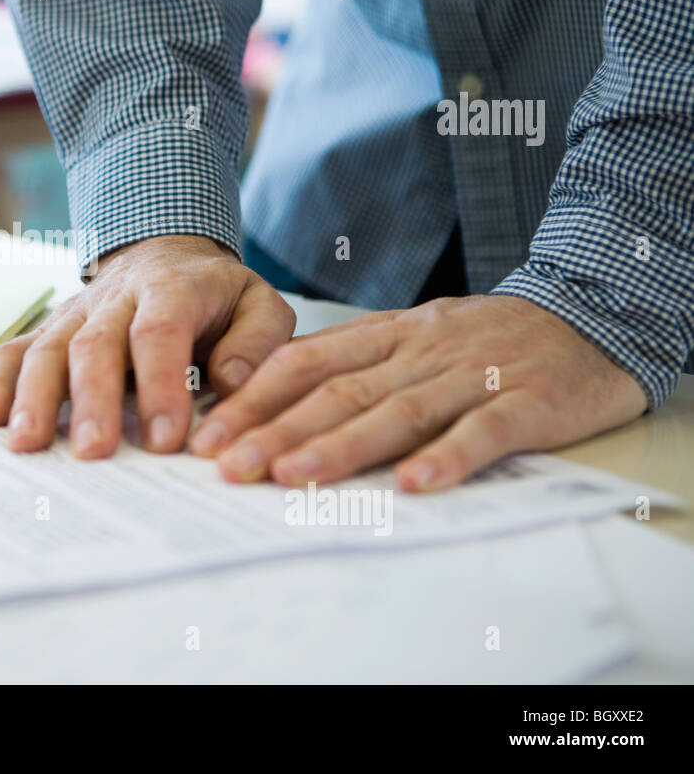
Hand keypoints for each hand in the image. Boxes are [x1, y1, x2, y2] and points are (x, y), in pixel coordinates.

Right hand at [0, 234, 295, 456]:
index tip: (165, 440)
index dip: (160, 384)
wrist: (165, 254)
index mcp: (172, 289)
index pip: (160, 333)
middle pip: (94, 344)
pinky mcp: (49, 330)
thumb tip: (233, 383)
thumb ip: (256, 343)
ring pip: (46, 348)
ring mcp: (74, 313)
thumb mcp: (258, 305)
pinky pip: (14, 351)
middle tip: (92, 451)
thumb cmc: (216, 296)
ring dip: (33, 397)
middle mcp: (114, 298)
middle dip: (91, 399)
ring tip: (26, 445)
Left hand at [190, 295, 647, 491]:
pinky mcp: (527, 401)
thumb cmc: (485, 338)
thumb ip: (356, 364)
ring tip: (294, 477)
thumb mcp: (412, 335)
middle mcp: (419, 352)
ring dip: (342, 446)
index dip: (253, 399)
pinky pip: (484, 430)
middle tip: (228, 466)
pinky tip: (413, 485)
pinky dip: (448, 456)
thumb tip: (277, 405)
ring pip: (398, 411)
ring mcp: (471, 375)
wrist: (590, 312)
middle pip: (338, 392)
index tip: (208, 436)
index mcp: (386, 336)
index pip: (306, 365)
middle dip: (277, 430)